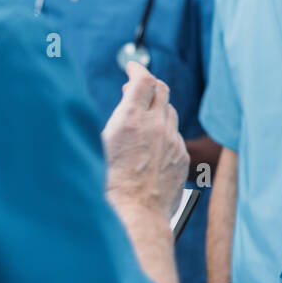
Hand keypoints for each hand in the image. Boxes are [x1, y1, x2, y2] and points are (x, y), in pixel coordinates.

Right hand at [102, 62, 187, 217]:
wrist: (134, 215)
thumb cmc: (108, 185)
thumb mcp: (100, 145)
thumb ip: (114, 119)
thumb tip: (122, 103)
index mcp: (130, 119)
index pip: (143, 80)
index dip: (138, 69)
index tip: (132, 68)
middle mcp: (155, 126)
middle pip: (161, 90)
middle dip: (149, 85)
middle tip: (138, 87)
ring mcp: (172, 141)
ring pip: (170, 112)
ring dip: (157, 109)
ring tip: (144, 116)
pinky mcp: (181, 157)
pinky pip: (175, 136)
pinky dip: (165, 132)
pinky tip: (154, 144)